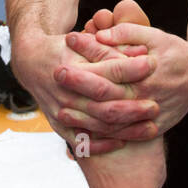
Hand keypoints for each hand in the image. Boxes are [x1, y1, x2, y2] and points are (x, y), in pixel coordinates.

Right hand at [15, 33, 157, 153]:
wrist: (31, 62)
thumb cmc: (64, 49)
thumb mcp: (84, 42)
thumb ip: (112, 50)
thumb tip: (142, 52)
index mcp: (72, 69)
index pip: (108, 71)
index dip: (132, 69)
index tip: (154, 65)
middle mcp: (65, 94)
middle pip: (105, 106)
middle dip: (134, 108)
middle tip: (156, 106)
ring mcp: (61, 113)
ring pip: (98, 127)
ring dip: (127, 130)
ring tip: (151, 127)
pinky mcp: (59, 126)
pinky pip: (82, 143)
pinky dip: (102, 145)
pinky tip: (122, 142)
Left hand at [61, 23, 187, 136]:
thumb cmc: (174, 51)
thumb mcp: (154, 36)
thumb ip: (127, 34)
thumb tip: (100, 34)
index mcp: (144, 73)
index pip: (107, 69)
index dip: (85, 60)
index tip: (63, 52)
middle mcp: (146, 97)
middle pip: (104, 97)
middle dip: (77, 89)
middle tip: (55, 77)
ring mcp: (149, 116)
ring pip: (111, 123)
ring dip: (84, 119)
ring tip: (60, 112)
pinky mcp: (152, 128)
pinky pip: (123, 137)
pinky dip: (103, 137)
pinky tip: (84, 132)